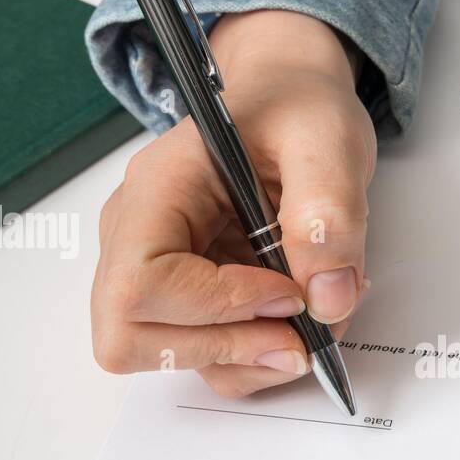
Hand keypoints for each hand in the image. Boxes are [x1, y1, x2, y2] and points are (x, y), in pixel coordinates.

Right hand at [92, 10, 374, 396]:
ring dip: (250, 357)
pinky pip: (206, 357)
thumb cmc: (295, 109)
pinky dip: (257, 356)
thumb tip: (327, 298)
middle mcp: (138, 234)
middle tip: (299, 327)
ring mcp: (154, 272)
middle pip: (129, 337)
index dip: (217, 307)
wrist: (290, 101)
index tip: (289, 293)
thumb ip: (330, 212)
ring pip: (171, 357)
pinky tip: (296, 316)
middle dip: (225, 348)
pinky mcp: (185, 298)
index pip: (140, 283)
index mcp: (157, 188)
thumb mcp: (329, 140)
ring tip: (312, 313)